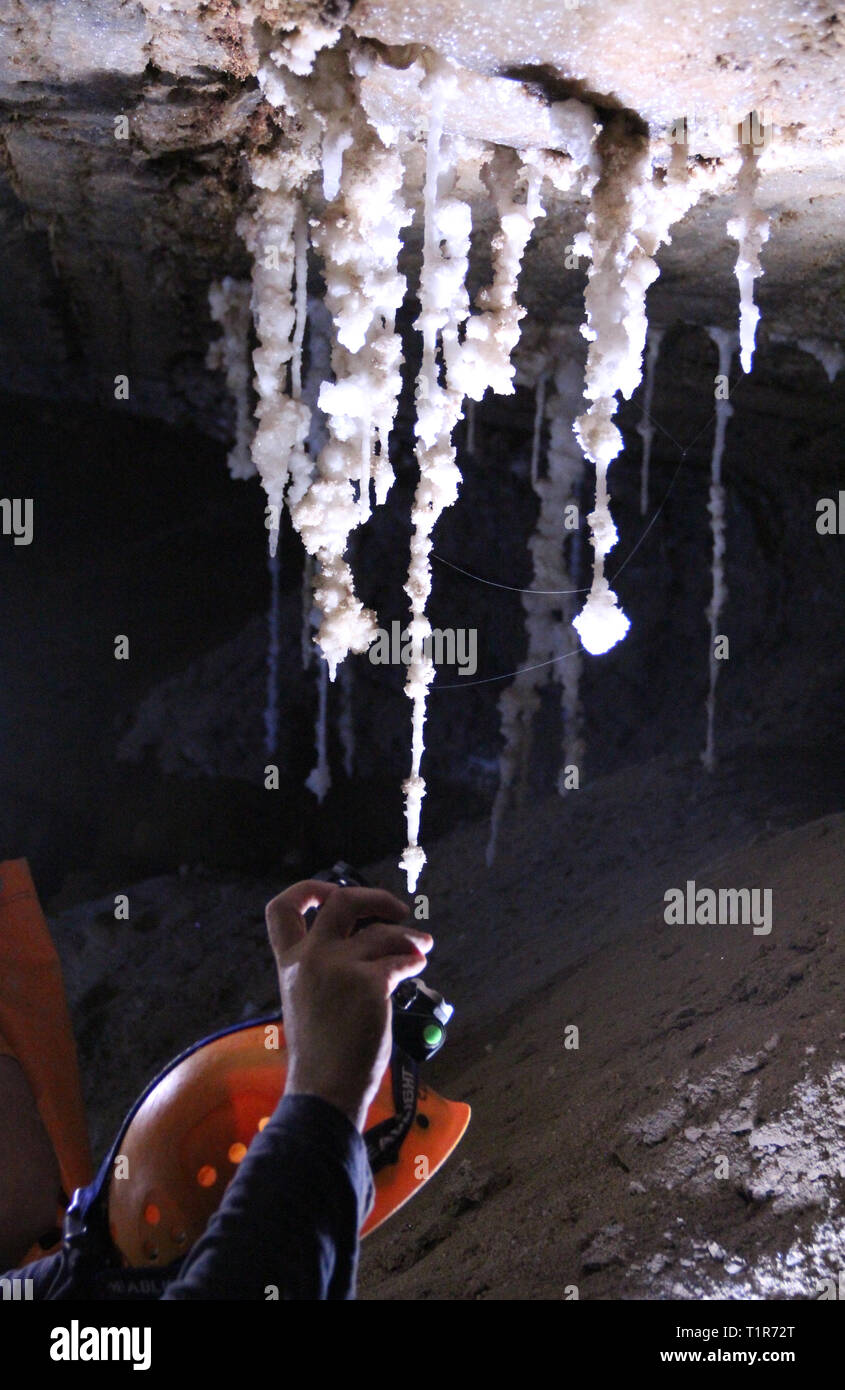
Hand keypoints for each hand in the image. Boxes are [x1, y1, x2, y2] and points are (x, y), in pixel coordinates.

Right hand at [265, 880, 432, 1131]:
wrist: (325, 1090)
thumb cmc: (320, 1054)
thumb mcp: (306, 1000)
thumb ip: (326, 967)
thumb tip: (370, 940)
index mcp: (290, 963)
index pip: (282, 908)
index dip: (309, 890)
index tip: (333, 892)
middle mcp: (311, 958)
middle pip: (342, 901)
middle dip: (374, 897)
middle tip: (396, 910)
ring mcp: (340, 968)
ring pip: (383, 933)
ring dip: (409, 936)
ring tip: (422, 946)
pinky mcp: (370, 983)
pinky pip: (400, 959)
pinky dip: (414, 958)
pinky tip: (417, 965)